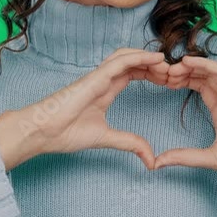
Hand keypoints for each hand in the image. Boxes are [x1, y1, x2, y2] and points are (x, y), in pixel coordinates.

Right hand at [0, 48, 168, 170]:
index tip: (169, 80)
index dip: (152, 73)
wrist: (42, 132)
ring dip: (150, 58)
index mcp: (105, 90)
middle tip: (175, 72)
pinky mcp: (94, 77)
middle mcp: (103, 79)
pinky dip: (139, 57)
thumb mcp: (106, 139)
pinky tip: (156, 59)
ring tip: (169, 64)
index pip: (133, 74)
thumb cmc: (64, 133)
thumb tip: (151, 159)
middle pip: (134, 63)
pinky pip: (120, 62)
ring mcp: (98, 76)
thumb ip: (130, 143)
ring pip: (128, 57)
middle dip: (155, 65)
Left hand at [153, 55, 216, 193]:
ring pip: (211, 71)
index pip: (197, 86)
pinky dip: (208, 66)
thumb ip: (184, 157)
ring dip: (192, 67)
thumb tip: (157, 163)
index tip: (162, 82)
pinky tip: (191, 63)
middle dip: (182, 72)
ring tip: (173, 66)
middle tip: (163, 72)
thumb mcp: (210, 157)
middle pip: (201, 76)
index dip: (180, 81)